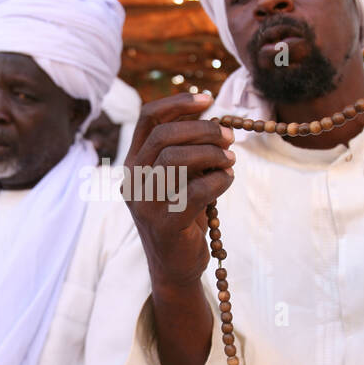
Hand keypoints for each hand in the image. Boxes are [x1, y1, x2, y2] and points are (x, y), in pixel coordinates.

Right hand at [123, 93, 234, 288]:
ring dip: (212, 154)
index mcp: (134, 163)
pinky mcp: (164, 224)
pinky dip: (219, 180)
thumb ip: (187, 150)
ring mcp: (145, 204)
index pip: (148, 119)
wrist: (176, 265)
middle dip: (203, 129)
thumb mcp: (180, 177)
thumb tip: (210, 116)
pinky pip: (196, 191)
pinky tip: (227, 180)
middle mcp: (133, 180)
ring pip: (176, 159)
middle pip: (164, 136)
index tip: (208, 98)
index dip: (178, 102)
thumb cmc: (182, 214)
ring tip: (230, 160)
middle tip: (229, 137)